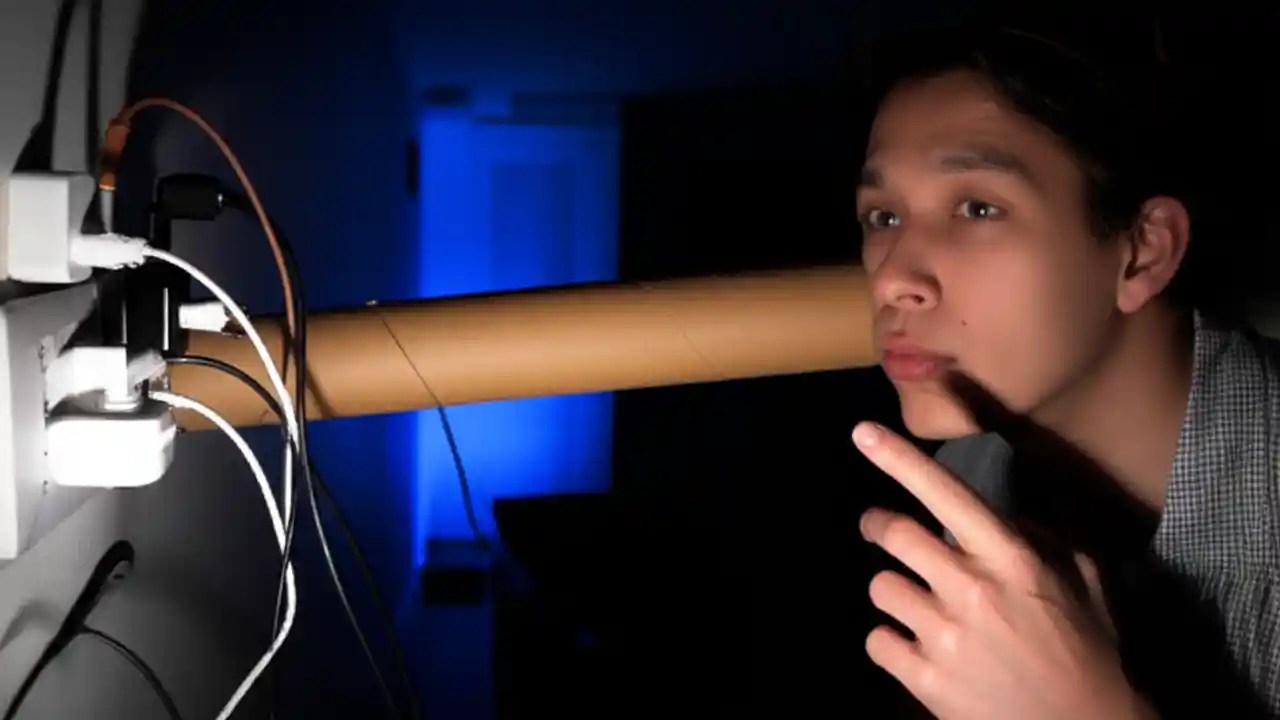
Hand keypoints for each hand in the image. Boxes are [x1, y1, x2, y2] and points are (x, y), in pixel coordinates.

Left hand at [852, 420, 1155, 719]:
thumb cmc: (1088, 652)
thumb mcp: (1083, 580)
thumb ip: (1041, 536)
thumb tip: (1002, 508)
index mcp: (1011, 559)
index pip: (945, 494)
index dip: (899, 459)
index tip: (863, 433)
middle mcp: (971, 590)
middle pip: (894, 534)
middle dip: (877, 526)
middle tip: (877, 527)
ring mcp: (944, 637)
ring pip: (881, 588)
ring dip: (895, 591)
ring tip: (922, 606)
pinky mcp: (925, 680)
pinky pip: (878, 640)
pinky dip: (891, 641)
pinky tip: (919, 648)